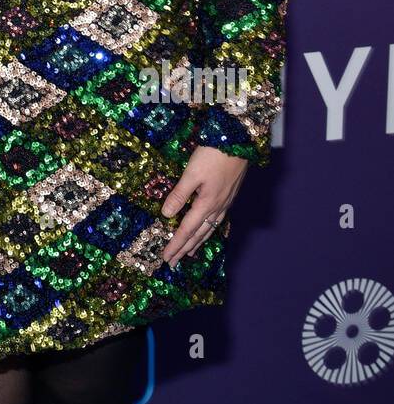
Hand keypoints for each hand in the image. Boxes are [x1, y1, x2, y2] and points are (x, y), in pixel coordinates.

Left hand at [160, 146, 248, 266]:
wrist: (238, 141)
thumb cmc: (212, 155)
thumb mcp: (191, 173)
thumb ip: (179, 194)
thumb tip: (166, 215)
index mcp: (206, 204)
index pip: (187, 230)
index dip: (176, 244)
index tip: (166, 258)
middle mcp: (217, 207)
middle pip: (198, 234)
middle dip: (185, 248)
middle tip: (174, 262)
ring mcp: (225, 202)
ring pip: (209, 228)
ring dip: (198, 242)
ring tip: (189, 252)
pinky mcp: (229, 195)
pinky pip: (217, 220)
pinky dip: (209, 230)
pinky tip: (208, 229)